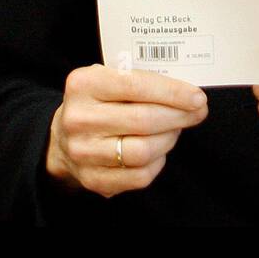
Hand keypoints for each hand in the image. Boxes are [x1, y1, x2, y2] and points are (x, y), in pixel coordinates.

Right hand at [45, 63, 207, 197]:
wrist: (62, 138)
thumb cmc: (95, 103)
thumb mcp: (106, 79)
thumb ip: (139, 80)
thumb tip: (186, 92)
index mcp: (83, 85)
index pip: (135, 85)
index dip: (171, 92)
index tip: (197, 97)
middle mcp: (79, 118)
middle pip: (143, 120)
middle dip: (178, 116)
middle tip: (197, 112)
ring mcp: (84, 151)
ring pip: (143, 151)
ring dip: (168, 139)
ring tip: (175, 129)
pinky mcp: (93, 179)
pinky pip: (139, 176)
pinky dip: (157, 163)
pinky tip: (159, 150)